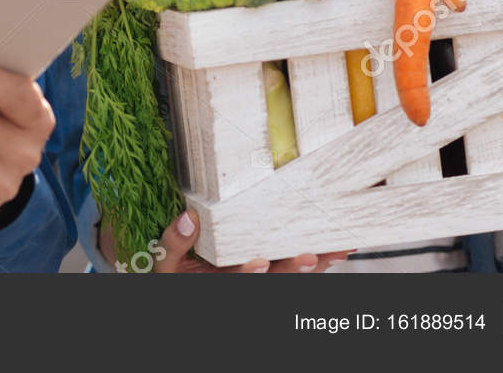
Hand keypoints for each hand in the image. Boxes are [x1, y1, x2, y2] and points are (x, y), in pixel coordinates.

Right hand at [105, 212, 351, 272]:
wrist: (188, 283)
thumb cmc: (178, 274)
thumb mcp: (166, 263)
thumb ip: (174, 242)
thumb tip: (189, 216)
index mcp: (220, 281)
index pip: (237, 279)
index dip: (248, 273)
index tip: (259, 262)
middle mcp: (246, 284)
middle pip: (274, 281)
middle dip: (292, 270)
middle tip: (310, 257)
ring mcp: (263, 281)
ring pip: (292, 279)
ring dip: (316, 266)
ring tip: (336, 251)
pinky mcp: (274, 275)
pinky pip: (298, 271)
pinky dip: (319, 262)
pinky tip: (336, 249)